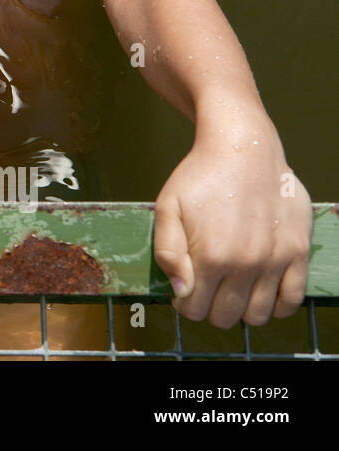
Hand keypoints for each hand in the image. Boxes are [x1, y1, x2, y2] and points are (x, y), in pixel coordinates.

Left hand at [153, 105, 311, 327]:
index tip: (185, 290)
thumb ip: (168, 252)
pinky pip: (292, 300)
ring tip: (231, 287)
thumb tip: (182, 291)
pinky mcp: (297, 252)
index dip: (185, 304)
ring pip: (258, 315)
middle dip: (209, 308)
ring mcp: (275, 260)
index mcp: (210, 255)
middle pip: (225, 316)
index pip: (194, 309)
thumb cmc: (200, 177)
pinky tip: (260, 291)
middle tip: (206, 287)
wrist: (243, 149)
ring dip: (241, 309)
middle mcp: (245, 263)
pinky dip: (275, 306)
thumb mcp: (167, 207)